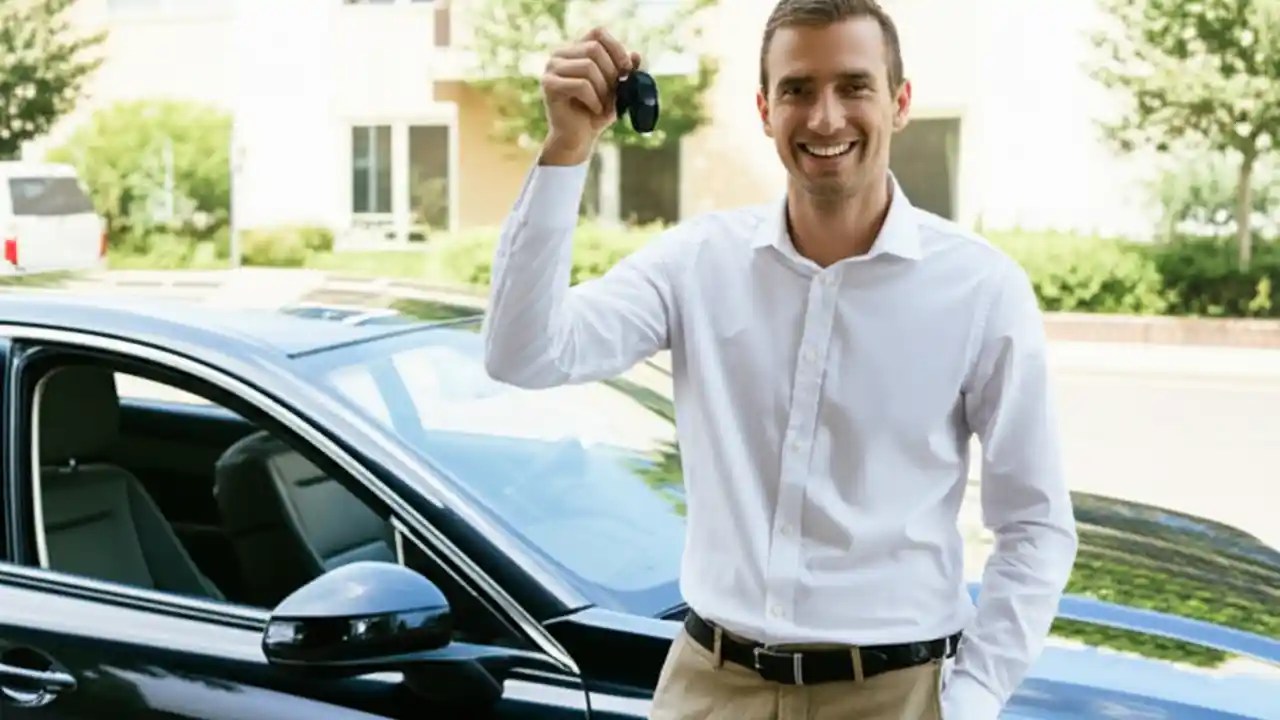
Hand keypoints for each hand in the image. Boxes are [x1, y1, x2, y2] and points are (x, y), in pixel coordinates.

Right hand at [539, 27, 641, 164]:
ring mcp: (551, 68)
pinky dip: (594, 100)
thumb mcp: (618, 89)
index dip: (616, 48)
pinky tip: (595, 109)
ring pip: (588, 66)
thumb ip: (627, 71)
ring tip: (603, 104)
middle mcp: (560, 54)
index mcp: (576, 49)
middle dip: (611, 73)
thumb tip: (635, 55)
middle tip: (614, 93)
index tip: (626, 70)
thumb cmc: (597, 111)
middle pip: (594, 48)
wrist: (578, 138)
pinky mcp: (548, 85)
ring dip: (603, 89)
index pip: (598, 32)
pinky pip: (581, 85)